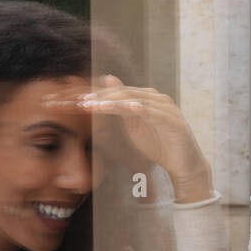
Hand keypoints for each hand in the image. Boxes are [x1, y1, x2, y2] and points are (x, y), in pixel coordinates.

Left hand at [42, 76, 212, 200]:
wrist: (185, 166)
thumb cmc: (159, 147)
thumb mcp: (133, 127)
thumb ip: (119, 109)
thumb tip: (105, 85)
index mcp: (142, 98)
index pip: (110, 93)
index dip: (87, 96)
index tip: (65, 102)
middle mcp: (153, 97)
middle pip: (117, 92)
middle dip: (91, 96)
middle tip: (69, 101)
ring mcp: (163, 106)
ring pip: (130, 99)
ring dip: (107, 101)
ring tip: (87, 104)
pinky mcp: (171, 119)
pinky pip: (148, 111)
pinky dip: (133, 108)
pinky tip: (119, 108)